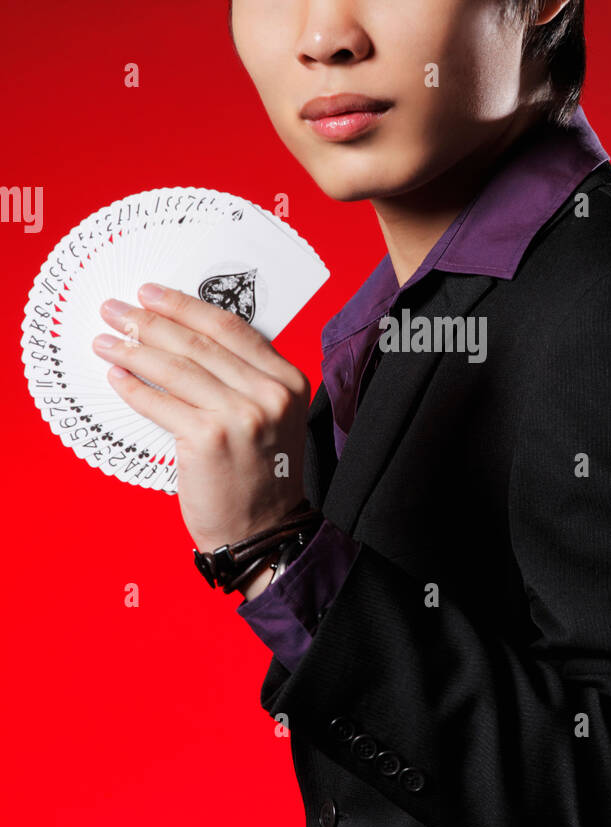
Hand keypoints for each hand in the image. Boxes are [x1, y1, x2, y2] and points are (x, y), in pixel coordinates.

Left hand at [91, 283, 310, 552]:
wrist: (263, 532)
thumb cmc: (260, 474)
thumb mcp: (272, 416)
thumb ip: (244, 378)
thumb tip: (186, 337)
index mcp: (288, 380)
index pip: (231, 328)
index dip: (186, 306)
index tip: (151, 295)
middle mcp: (269, 393)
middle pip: (198, 343)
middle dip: (150, 321)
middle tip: (116, 310)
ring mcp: (241, 416)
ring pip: (176, 368)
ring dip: (134, 350)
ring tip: (105, 341)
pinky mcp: (209, 440)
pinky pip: (161, 403)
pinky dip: (134, 388)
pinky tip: (115, 376)